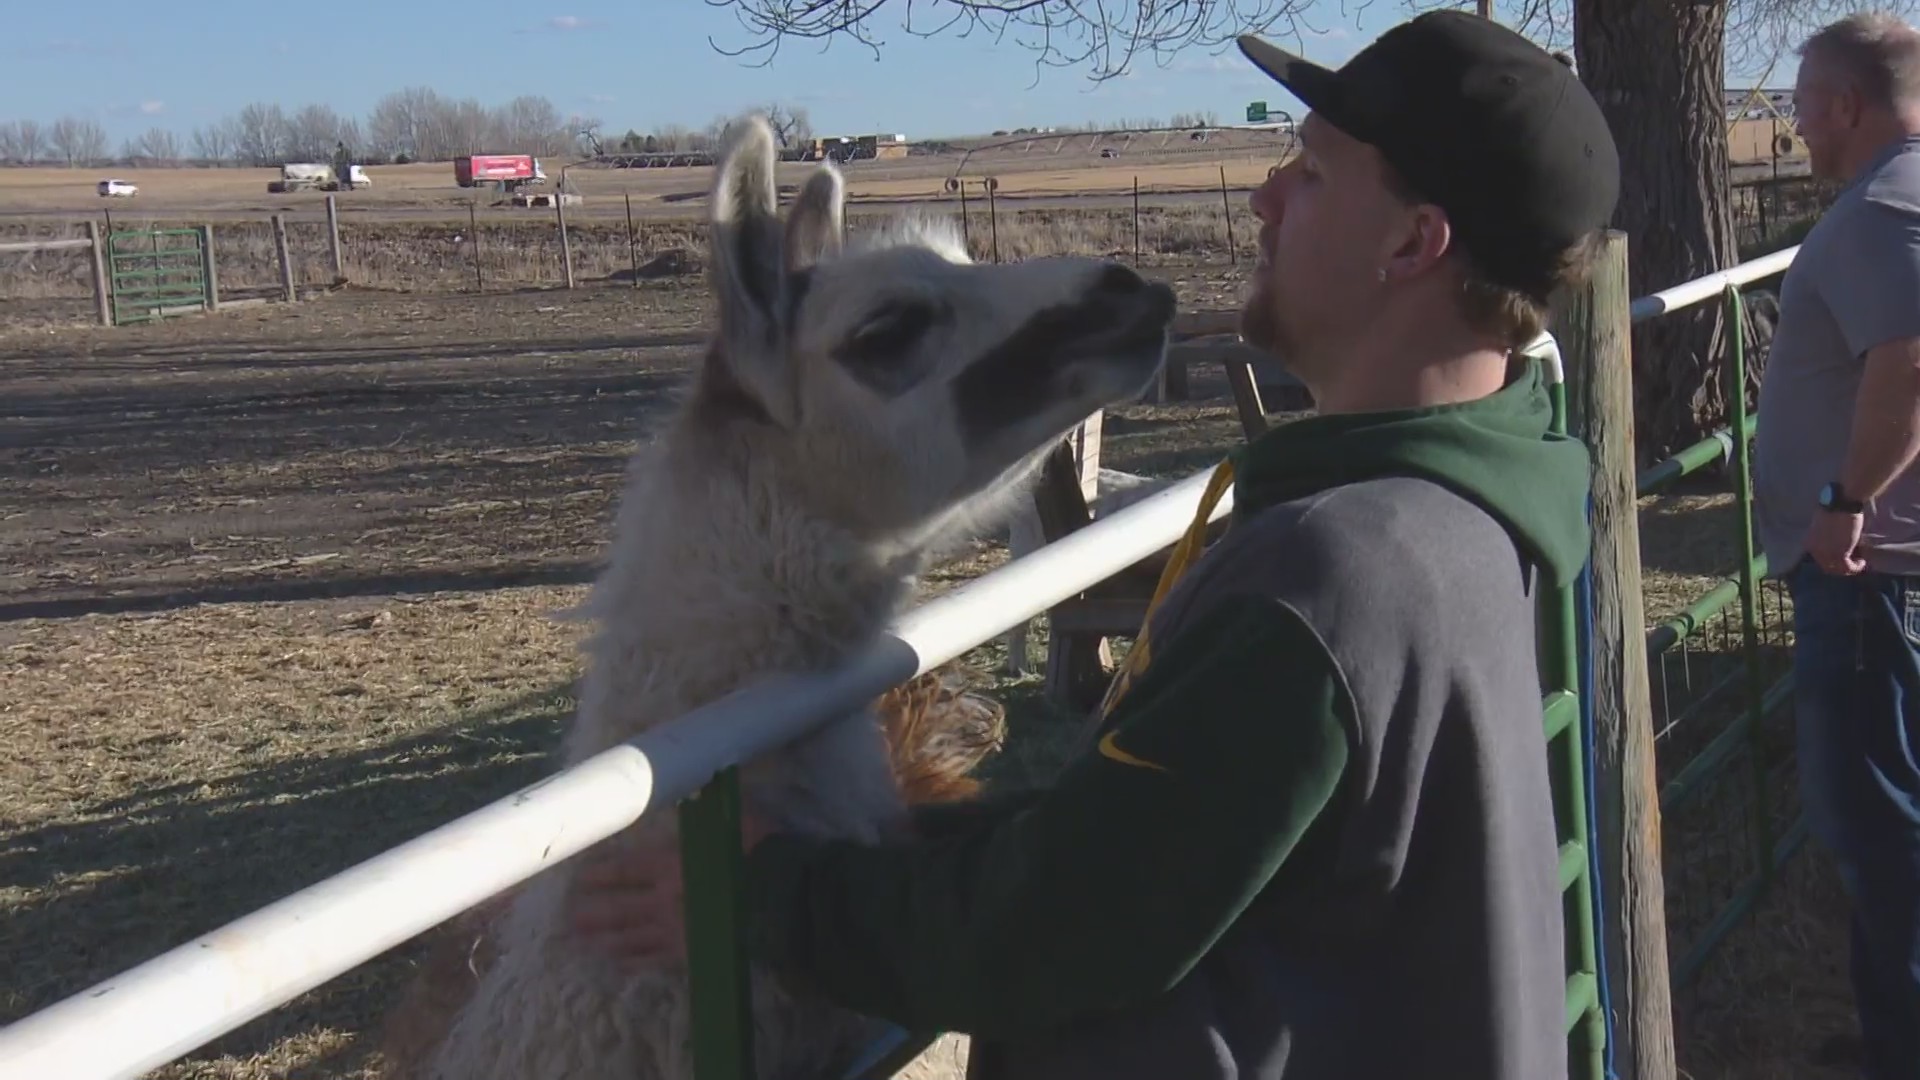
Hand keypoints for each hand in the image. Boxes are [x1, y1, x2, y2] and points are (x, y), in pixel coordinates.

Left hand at [567, 815, 773, 971]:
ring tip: (582, 943)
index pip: (624, 870)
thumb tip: (697, 788)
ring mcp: (673, 930)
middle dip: (592, 913)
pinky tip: (619, 964)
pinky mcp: (688, 954)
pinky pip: (653, 960)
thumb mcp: (730, 819)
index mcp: (668, 863)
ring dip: (604, 940)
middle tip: (569, 919)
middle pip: (617, 908)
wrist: (782, 896)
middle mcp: (662, 898)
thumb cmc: (758, 852)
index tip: (580, 879)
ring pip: (629, 938)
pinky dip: (633, 962)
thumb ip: (707, 809)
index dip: (600, 875)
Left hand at [1804, 510, 1866, 575]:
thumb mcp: (1824, 526)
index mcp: (1810, 543)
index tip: (1844, 558)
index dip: (1832, 561)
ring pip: (1838, 570)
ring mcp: (1826, 554)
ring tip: (1859, 562)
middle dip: (1841, 566)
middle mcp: (1815, 551)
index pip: (1820, 559)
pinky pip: (1848, 568)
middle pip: (1828, 567)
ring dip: (1850, 568)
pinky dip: (1856, 567)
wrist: (1841, 503)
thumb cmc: (1834, 509)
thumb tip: (1835, 542)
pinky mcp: (1840, 554)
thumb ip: (1825, 537)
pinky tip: (1862, 561)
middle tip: (1853, 562)